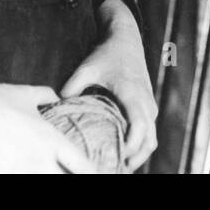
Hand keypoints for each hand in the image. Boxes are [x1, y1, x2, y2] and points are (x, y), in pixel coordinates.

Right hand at [0, 64, 93, 173]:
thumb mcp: (29, 93)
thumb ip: (48, 97)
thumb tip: (57, 99)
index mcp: (52, 139)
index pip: (81, 165)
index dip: (91, 173)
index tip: (94, 174)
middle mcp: (40, 160)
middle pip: (64, 180)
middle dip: (68, 179)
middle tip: (67, 174)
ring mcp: (19, 171)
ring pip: (42, 182)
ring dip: (46, 178)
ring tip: (45, 172)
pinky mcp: (0, 176)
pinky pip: (18, 182)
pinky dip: (25, 178)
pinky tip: (25, 174)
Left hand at [61, 0, 157, 172]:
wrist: (126, 38)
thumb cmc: (106, 53)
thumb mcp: (87, 66)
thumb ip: (72, 84)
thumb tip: (58, 104)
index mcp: (133, 93)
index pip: (140, 127)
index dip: (132, 146)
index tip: (117, 159)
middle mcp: (146, 102)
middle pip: (149, 140)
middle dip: (134, 159)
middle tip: (113, 171)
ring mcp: (149, 105)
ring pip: (151, 139)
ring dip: (138, 155)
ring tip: (116, 167)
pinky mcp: (148, 106)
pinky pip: (148, 132)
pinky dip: (139, 146)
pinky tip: (121, 153)